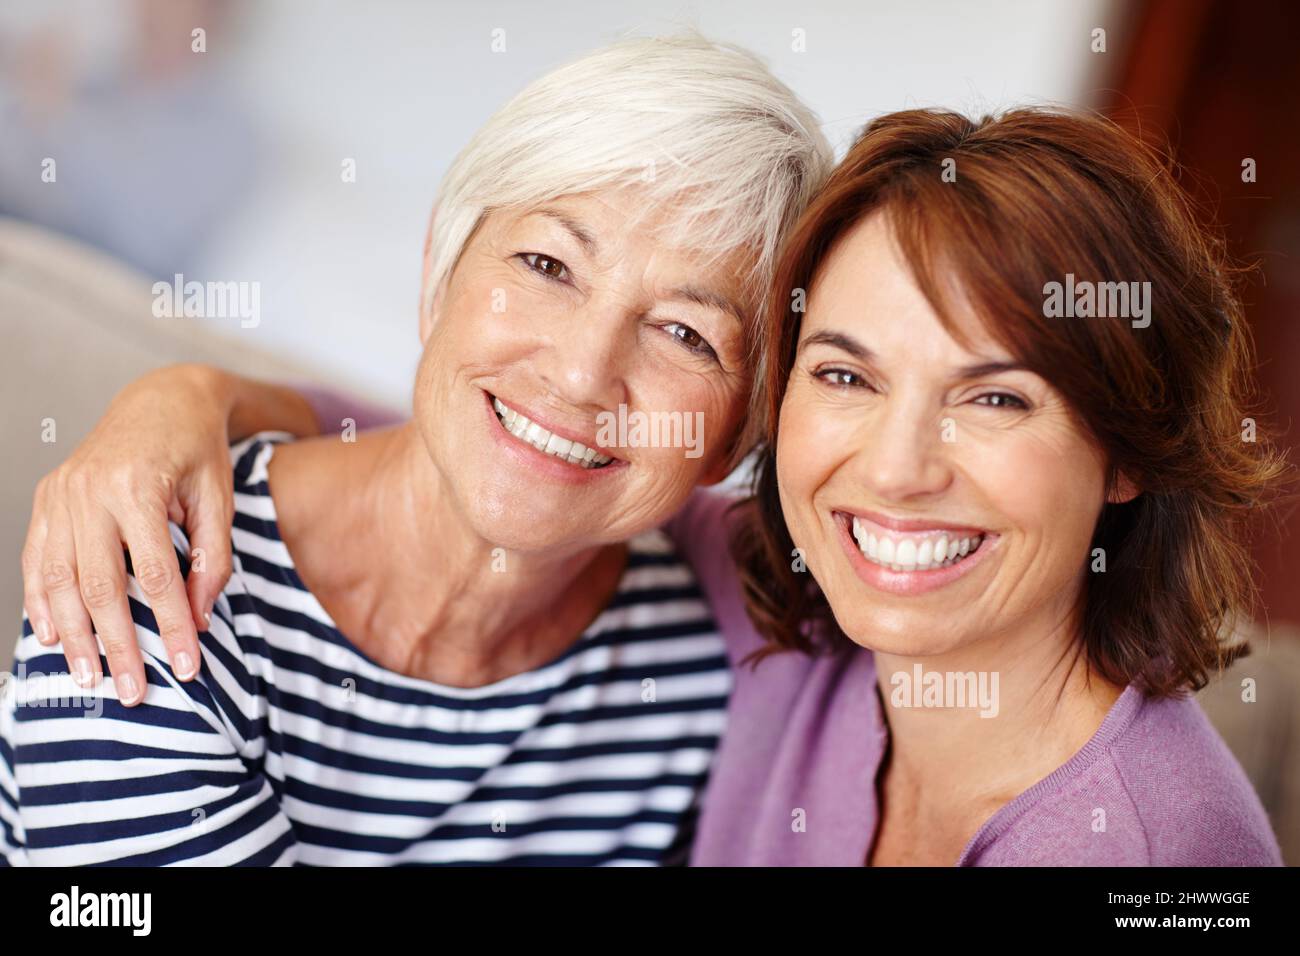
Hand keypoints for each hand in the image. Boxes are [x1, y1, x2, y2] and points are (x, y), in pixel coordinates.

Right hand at [19, 365, 290, 704]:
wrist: (162, 399)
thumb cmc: (198, 450)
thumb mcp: (219, 499)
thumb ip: (211, 558)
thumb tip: (198, 620)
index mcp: (139, 487)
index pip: (157, 576)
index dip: (170, 627)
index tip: (186, 667)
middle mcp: (90, 490)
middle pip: (100, 586)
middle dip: (117, 645)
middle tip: (133, 692)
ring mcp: (61, 493)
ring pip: (58, 579)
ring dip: (73, 635)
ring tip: (89, 679)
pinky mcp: (47, 497)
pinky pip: (36, 558)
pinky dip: (41, 602)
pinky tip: (53, 637)